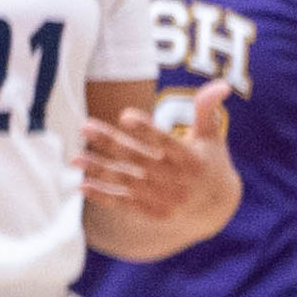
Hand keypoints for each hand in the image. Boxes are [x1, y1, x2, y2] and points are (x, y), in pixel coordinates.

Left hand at [82, 80, 237, 226]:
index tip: (125, 115)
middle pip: (137, 158)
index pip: (165, 141)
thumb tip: (222, 84)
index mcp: (189, 158)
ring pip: (125, 181)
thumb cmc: (211, 163)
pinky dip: (103, 195)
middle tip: (85, 125)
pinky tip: (83, 185)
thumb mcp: (212, 136)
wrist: (217, 209)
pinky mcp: (151, 212)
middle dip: (110, 142)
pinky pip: (123, 204)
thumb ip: (208, 109)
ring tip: (75, 157)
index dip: (145, 129)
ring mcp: (161, 198)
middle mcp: (174, 180)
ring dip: (99, 169)